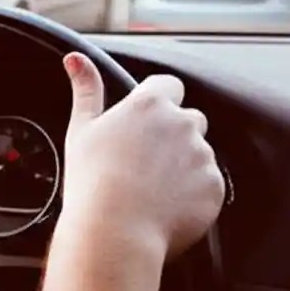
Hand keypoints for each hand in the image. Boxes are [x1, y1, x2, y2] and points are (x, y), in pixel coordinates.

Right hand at [59, 53, 223, 259]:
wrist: (114, 233)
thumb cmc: (93, 182)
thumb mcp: (82, 129)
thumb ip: (86, 89)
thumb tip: (75, 57)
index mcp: (151, 104)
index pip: (169, 85)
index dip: (159, 102)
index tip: (145, 123)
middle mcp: (182, 123)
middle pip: (189, 118)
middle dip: (175, 135)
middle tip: (147, 161)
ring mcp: (202, 154)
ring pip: (200, 152)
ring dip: (186, 165)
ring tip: (155, 189)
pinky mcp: (214, 185)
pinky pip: (209, 184)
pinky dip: (195, 193)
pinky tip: (168, 206)